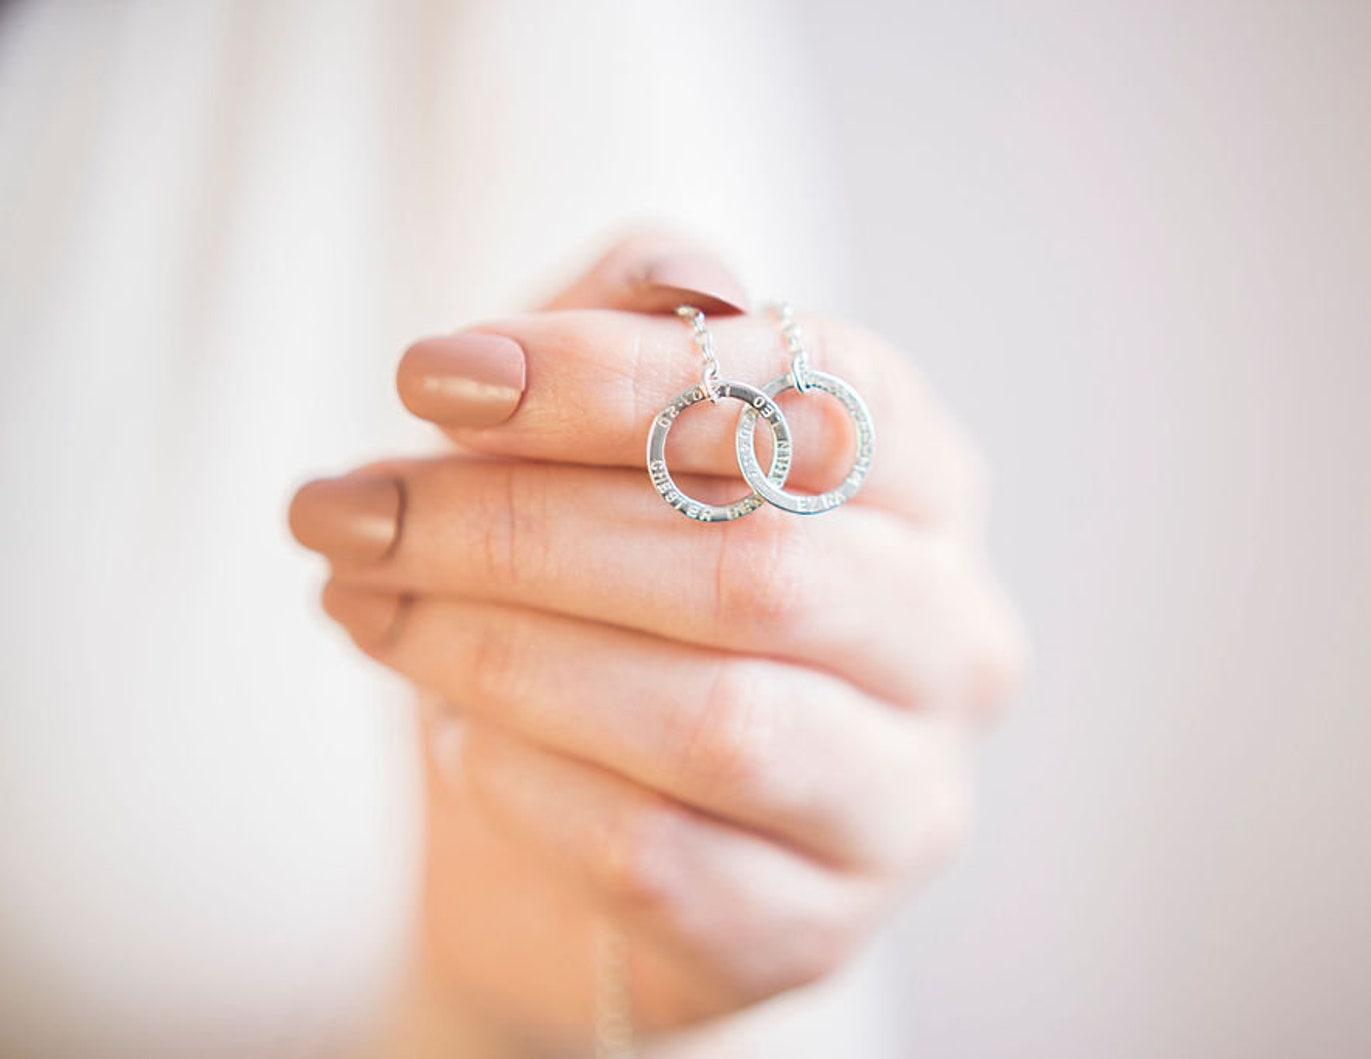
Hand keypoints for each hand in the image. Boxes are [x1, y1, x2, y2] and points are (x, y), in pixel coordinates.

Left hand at [288, 234, 1027, 1048]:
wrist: (560, 837)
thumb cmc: (599, 599)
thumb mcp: (596, 435)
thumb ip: (637, 328)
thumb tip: (686, 285)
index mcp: (926, 491)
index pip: (830, 397)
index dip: (627, 377)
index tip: (431, 377)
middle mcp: (952, 642)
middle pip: (758, 566)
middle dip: (522, 528)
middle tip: (348, 511)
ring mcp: (901, 801)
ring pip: (718, 720)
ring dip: (501, 655)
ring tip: (368, 609)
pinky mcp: (816, 932)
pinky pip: (662, 857)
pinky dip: (524, 787)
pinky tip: (454, 743)